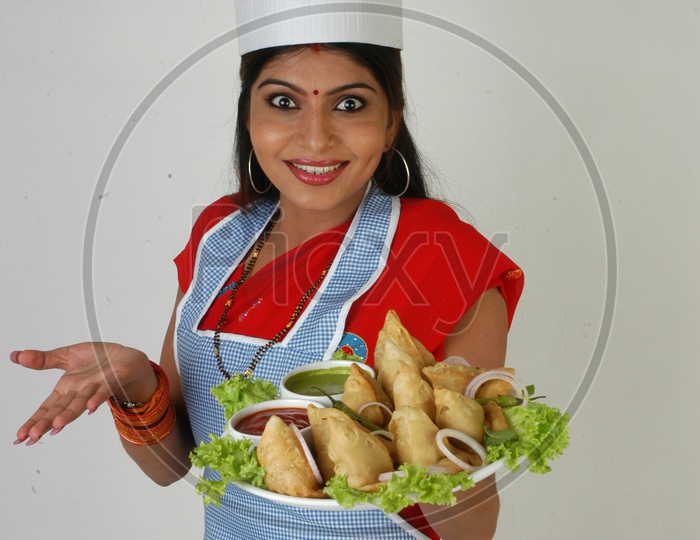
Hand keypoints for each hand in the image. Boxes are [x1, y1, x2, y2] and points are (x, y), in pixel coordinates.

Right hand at [11, 342, 156, 444]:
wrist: (126, 357)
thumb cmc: (98, 360)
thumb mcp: (67, 356)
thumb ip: (43, 359)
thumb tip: (16, 355)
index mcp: (67, 388)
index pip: (47, 407)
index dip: (34, 420)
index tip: (20, 437)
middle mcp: (80, 392)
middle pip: (60, 409)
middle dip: (46, 423)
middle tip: (31, 437)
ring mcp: (97, 387)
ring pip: (81, 402)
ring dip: (69, 414)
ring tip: (57, 425)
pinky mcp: (113, 380)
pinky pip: (105, 389)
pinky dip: (97, 398)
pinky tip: (90, 407)